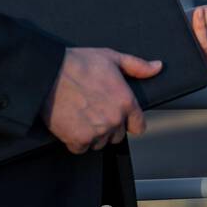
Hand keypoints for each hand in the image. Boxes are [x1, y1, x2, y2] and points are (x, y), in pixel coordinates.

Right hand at [42, 47, 161, 154]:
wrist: (48, 73)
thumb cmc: (79, 63)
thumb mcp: (111, 57)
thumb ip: (137, 66)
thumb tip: (157, 67)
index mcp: (126, 101)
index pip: (138, 126)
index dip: (128, 121)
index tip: (118, 116)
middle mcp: (114, 120)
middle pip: (117, 136)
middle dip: (107, 126)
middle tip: (93, 110)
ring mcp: (96, 132)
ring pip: (99, 143)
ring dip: (92, 134)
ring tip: (81, 115)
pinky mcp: (77, 139)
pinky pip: (80, 148)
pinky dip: (75, 140)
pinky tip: (70, 123)